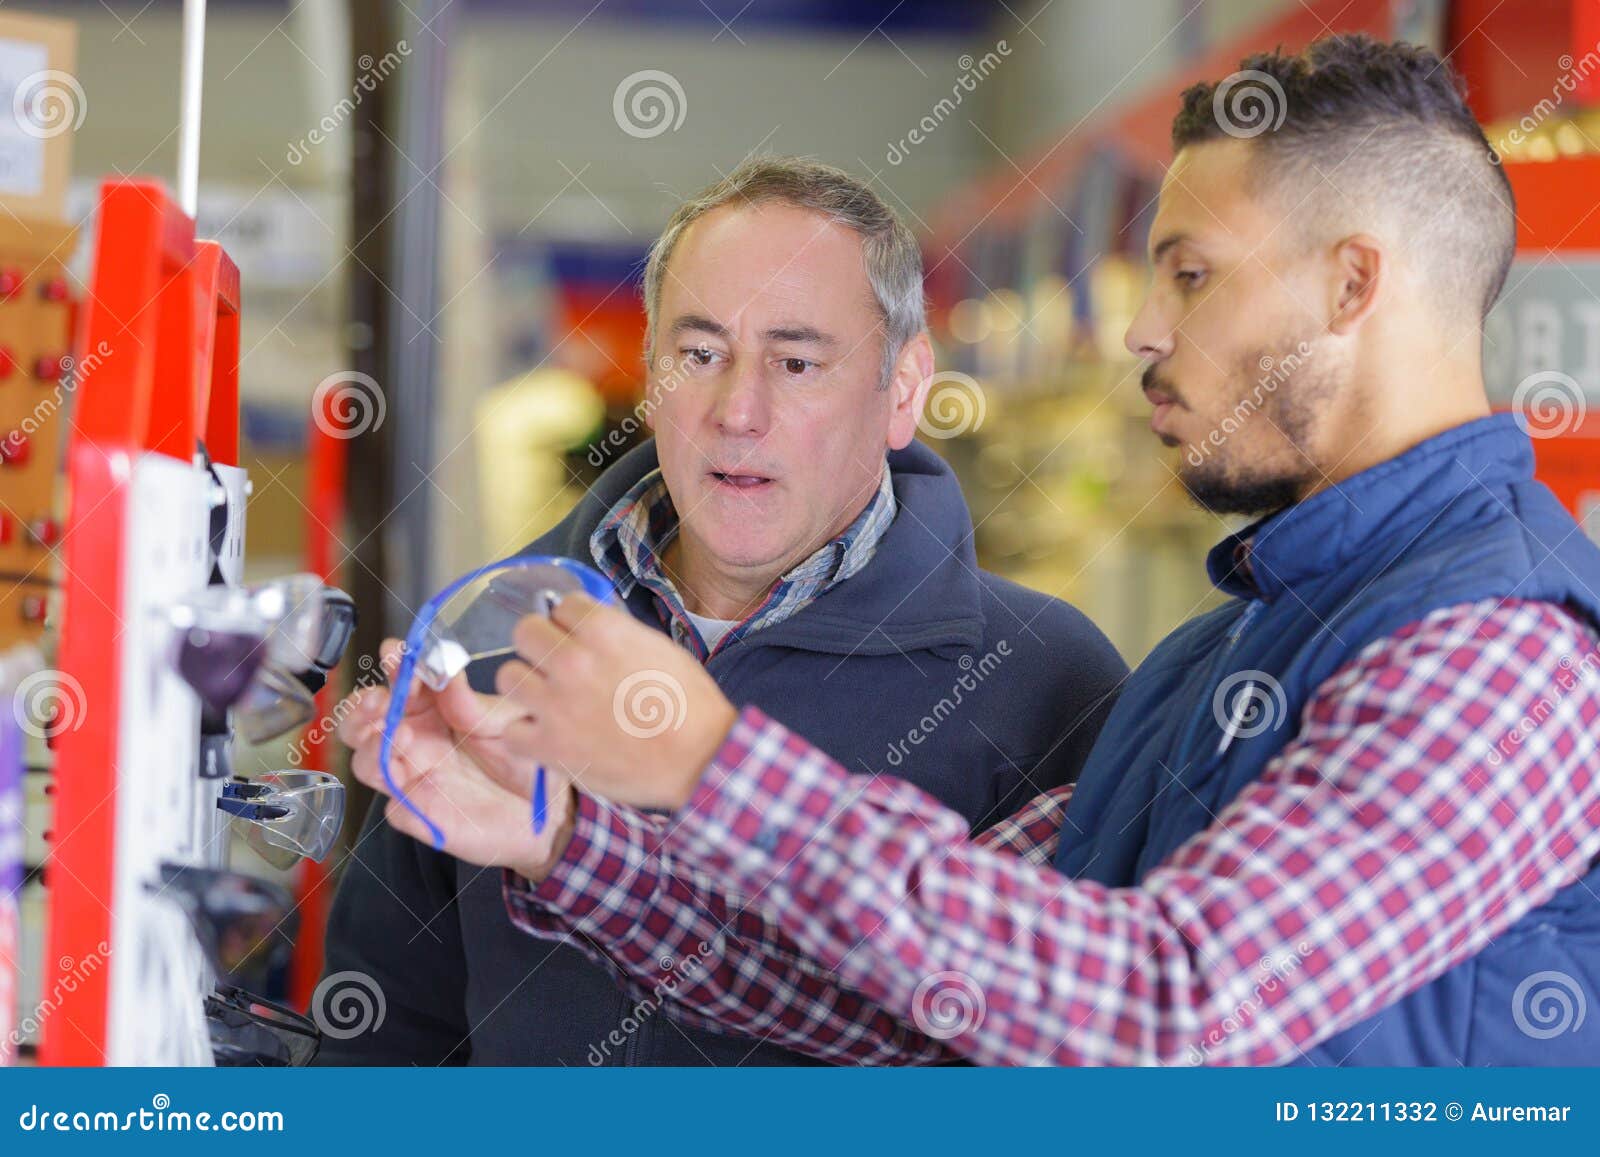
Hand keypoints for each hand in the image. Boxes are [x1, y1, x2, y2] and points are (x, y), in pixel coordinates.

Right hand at [337, 640, 576, 878]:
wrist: (550, 809)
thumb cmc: (526, 759)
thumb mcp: (507, 722)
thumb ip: (473, 703)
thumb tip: (445, 670)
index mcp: (433, 710)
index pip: (400, 684)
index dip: (392, 667)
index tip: (394, 654)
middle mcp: (415, 741)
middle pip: (363, 722)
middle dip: (361, 707)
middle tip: (380, 699)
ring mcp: (413, 777)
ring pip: (365, 761)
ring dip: (371, 744)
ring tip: (398, 733)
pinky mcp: (420, 814)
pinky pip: (394, 805)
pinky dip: (394, 789)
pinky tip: (406, 773)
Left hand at [494, 593, 736, 810]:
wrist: (698, 760)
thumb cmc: (689, 706)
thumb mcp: (658, 648)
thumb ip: (616, 633)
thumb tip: (586, 629)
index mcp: (603, 630)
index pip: (560, 605)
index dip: (571, 622)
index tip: (578, 636)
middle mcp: (572, 660)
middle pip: (524, 631)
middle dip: (541, 645)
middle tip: (557, 665)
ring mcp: (556, 704)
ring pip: (508, 676)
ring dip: (527, 686)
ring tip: (550, 700)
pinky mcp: (549, 746)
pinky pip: (512, 729)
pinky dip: (527, 734)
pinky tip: (549, 735)